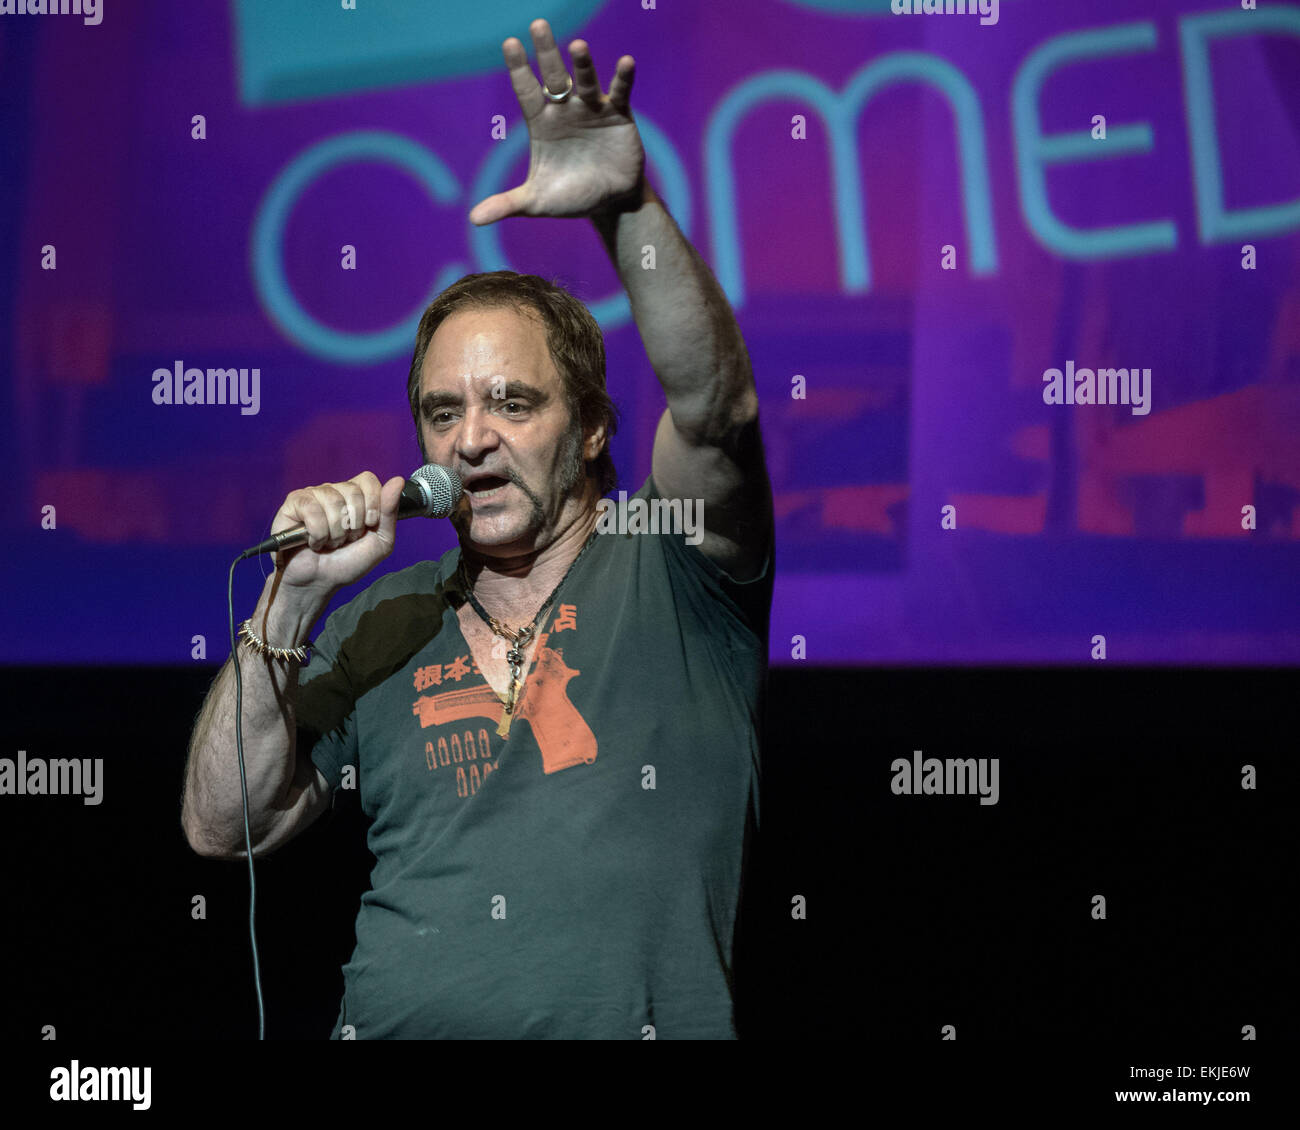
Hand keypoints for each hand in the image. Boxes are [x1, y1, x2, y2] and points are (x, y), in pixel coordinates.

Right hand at [269, 472, 405, 594]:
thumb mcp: (380, 542)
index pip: (368, 480)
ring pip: (333, 502)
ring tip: (330, 543)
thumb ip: (390, 512)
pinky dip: (317, 533)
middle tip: (346, 539)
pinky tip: (313, 541)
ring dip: (335, 533)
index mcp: (355, 496)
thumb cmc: (348, 562)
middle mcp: (334, 491)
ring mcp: (313, 495)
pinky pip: (312, 509)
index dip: (372, 504)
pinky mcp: (294, 503)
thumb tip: (398, 481)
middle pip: (353, 492)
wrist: (320, 582)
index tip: (369, 526)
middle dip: (355, 525)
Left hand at [468, 18, 644, 224]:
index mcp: (542, 123)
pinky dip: (623, 78)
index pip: (527, 91)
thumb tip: (473, 220)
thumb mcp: (537, 202)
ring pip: (586, 80)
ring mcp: (592, 108)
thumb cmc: (570, 197)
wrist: (609, 203)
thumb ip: (507, 204)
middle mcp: (565, 109)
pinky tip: (626, 62)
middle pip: (553, 76)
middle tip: (538, 24)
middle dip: (546, 52)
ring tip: (578, 46)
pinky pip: (621, 92)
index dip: (519, 69)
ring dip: (583, 64)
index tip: (509, 43)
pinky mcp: (619, 115)